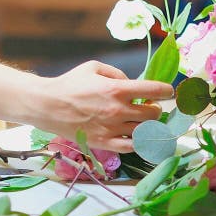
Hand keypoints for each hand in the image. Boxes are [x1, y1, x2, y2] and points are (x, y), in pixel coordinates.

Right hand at [39, 61, 172, 152]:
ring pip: (144, 132)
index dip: (166, 91)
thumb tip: (132, 83)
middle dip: (156, 110)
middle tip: (150, 108)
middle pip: (153, 114)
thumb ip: (117, 73)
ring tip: (143, 122)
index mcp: (117, 89)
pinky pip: (131, 147)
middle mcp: (118, 110)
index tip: (167, 92)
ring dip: (148, 126)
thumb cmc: (70, 84)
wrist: (48, 105)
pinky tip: (138, 137)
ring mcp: (112, 129)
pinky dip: (139, 143)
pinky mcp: (105, 143)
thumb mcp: (94, 67)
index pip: (153, 91)